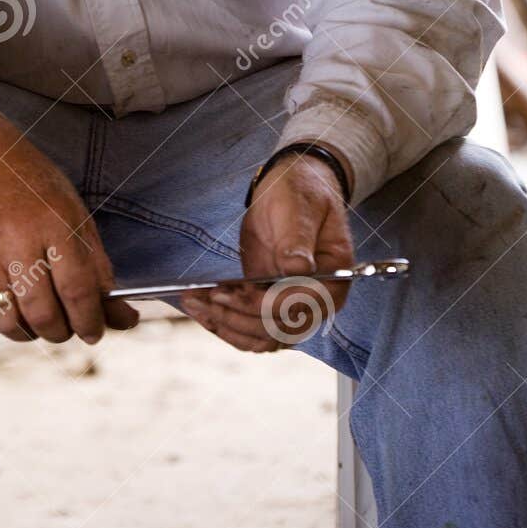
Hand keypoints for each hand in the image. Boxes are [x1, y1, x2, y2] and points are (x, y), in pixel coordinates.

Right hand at [0, 111, 137, 344]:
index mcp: (55, 221)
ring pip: (10, 321)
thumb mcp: (75, 215)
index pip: (77, 289)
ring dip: (30, 334)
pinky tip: (9, 310)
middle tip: (66, 329)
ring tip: (38, 323)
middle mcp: (17, 238)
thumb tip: (124, 317)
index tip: (94, 333)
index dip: (90, 320)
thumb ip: (98, 267)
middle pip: (43, 313)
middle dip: (61, 332)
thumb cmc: (34, 190)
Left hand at [181, 150, 352, 352]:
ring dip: (225, 325)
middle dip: (233, 317)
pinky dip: (225, 324)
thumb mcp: (300, 207)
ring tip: (192, 303)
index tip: (224, 293)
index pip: (297, 307)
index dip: (259, 306)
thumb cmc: (302, 193)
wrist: (293, 190)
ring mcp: (292, 308)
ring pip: (260, 337)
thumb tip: (298, 269)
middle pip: (275, 330)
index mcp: (333, 280)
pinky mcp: (269, 306)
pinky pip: (249, 329)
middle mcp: (316, 303)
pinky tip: (200, 308)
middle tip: (199, 297)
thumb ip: (298, 239)